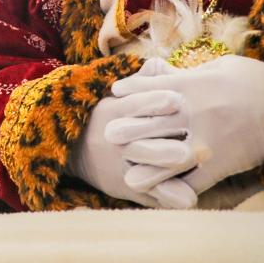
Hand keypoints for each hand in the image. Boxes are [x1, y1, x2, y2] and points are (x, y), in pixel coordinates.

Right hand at [67, 60, 195, 208]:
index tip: (176, 99)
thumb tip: (159, 63)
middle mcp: (115, 141)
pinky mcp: (126, 187)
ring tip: (189, 185)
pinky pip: (148, 195)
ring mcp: (120, 167)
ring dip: (166, 177)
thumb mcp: (117, 98)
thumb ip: (141, 83)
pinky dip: (168, 198)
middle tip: (189, 151)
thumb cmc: (107, 118)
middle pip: (140, 146)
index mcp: (114, 113)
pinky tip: (189, 199)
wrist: (74, 150)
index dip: (154, 103)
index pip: (134, 106)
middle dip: (163, 150)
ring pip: (143, 174)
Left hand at [109, 54, 263, 201]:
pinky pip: (197, 180)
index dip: (133, 90)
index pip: (154, 87)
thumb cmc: (257, 81)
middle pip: (154, 122)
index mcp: (195, 86)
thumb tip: (155, 67)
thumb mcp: (219, 68)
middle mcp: (197, 113)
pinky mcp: (225, 163)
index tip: (114, 93)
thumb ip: (186, 73)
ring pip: (170, 156)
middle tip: (106, 135)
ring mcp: (210, 140)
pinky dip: (180, 190)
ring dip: (148, 167)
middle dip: (130, 129)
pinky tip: (166, 198)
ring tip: (126, 177)